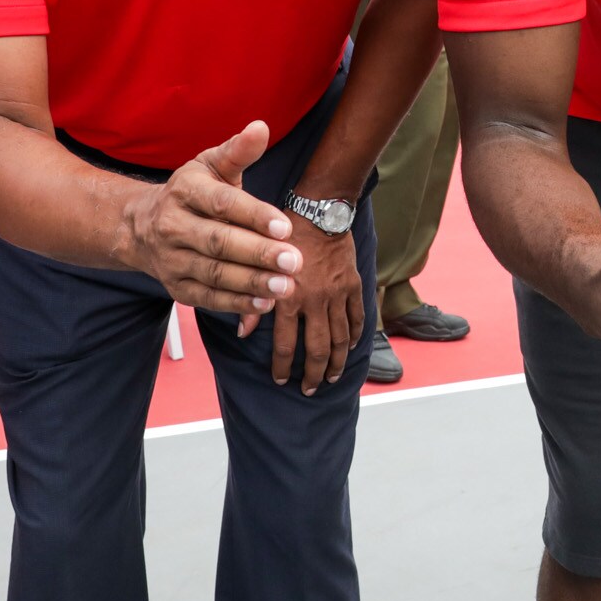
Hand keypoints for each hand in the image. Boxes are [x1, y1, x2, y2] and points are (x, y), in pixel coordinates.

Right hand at [115, 121, 298, 315]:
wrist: (141, 226)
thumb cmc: (192, 192)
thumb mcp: (210, 165)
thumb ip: (238, 151)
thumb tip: (261, 128)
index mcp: (184, 190)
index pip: (221, 203)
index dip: (253, 215)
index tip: (285, 226)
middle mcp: (172, 226)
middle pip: (219, 242)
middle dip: (259, 253)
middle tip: (294, 261)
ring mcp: (172, 259)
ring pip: (214, 274)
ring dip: (252, 282)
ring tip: (286, 286)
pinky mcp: (176, 287)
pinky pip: (207, 298)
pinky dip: (236, 303)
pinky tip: (265, 302)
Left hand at [266, 217, 364, 392]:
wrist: (319, 211)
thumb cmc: (284, 235)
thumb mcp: (259, 265)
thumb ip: (252, 300)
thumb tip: (243, 332)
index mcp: (289, 298)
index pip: (286, 345)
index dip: (283, 367)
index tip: (281, 379)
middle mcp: (315, 301)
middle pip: (317, 349)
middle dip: (313, 373)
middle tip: (309, 388)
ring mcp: (337, 294)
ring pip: (340, 338)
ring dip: (337, 362)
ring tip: (332, 377)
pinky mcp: (353, 285)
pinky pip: (357, 316)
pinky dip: (355, 334)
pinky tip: (351, 347)